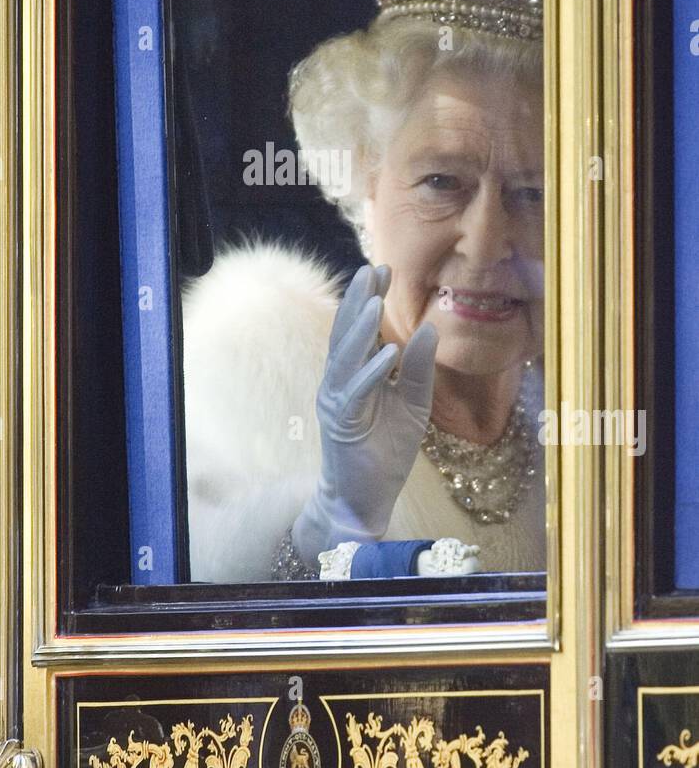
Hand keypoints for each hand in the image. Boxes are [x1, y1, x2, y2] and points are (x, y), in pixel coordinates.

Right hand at [292, 262, 437, 565]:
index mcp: (355, 375)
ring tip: (376, 299)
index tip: (383, 269)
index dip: (369, 298)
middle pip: (347, 333)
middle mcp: (340, 382)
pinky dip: (371, 372)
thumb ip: (418, 370)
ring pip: (345, 357)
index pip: (361, 329)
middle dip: (359, 300)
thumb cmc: (385, 452)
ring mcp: (337, 402)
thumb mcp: (412, 405)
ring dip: (360, 328)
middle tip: (372, 268)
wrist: (365, 499)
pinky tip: (387, 352)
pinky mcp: (342, 425)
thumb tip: (429, 330)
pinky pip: (356, 393)